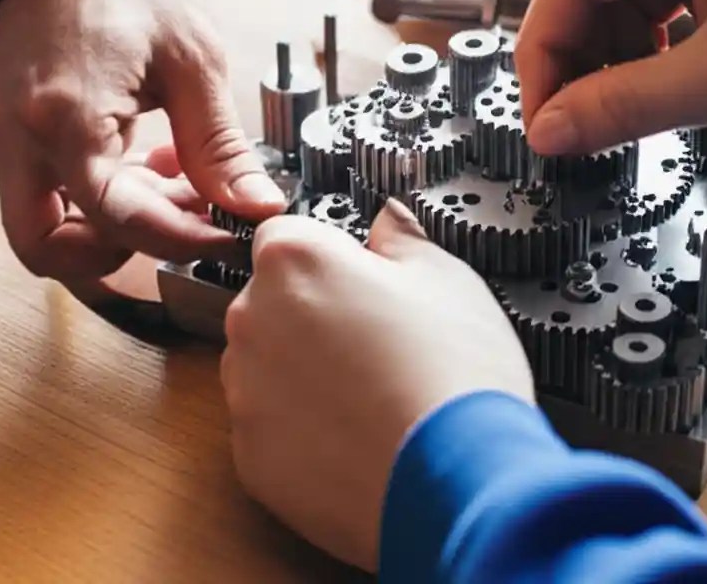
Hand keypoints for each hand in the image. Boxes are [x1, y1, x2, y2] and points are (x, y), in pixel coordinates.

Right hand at [0, 0, 285, 280]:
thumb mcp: (192, 62)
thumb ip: (219, 146)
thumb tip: (255, 205)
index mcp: (65, 117)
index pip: (118, 219)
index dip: (180, 240)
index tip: (228, 235)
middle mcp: (21, 136)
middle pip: (49, 249)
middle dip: (118, 254)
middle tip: (184, 226)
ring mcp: (10, 136)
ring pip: (43, 228)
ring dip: (110, 230)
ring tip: (176, 190)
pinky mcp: (16, 131)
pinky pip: (48, 194)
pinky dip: (98, 201)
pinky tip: (153, 169)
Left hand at [220, 200, 534, 570]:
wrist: (459, 482)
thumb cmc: (456, 378)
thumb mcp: (450, 280)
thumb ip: (403, 241)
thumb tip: (389, 225)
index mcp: (297, 262)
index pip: (290, 234)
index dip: (335, 256)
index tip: (367, 279)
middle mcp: (253, 322)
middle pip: (275, 303)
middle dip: (319, 315)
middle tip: (384, 342)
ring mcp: (247, 394)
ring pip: (271, 367)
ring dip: (308, 374)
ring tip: (378, 395)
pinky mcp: (252, 457)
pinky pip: (274, 429)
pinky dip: (307, 432)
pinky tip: (362, 437)